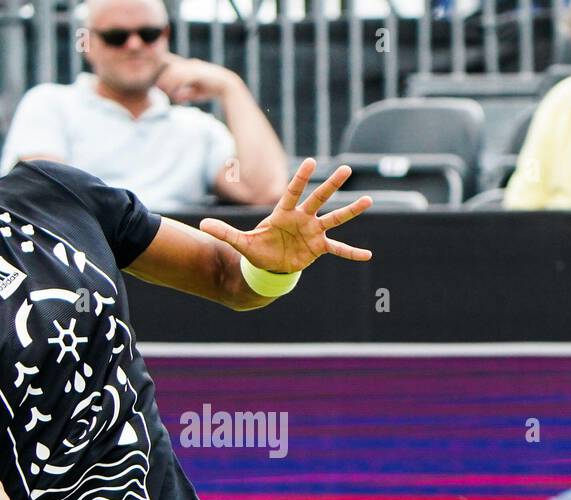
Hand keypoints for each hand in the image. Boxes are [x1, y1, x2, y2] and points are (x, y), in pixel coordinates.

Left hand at [154, 54, 232, 103]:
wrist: (227, 86)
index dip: (162, 65)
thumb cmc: (211, 89)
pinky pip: (184, 77)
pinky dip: (177, 84)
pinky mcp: (198, 73)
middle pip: (171, 67)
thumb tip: (175, 97)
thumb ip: (185, 93)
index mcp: (189, 67)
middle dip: (163, 76)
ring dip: (168, 81)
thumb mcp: (195, 92)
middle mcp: (191, 64)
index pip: (172, 63)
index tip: (155, 75)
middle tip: (158, 87)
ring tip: (165, 91)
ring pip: (176, 71)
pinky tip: (174, 92)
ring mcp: (194, 68)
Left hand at [199, 157, 372, 272]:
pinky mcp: (318, 248)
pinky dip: (351, 252)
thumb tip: (202, 224)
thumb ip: (224, 232)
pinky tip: (368, 255)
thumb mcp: (240, 242)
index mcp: (284, 213)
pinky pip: (338, 249)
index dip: (302, 178)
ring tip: (367, 200)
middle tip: (347, 168)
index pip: (294, 191)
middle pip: (319, 198)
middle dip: (331, 185)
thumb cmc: (257, 249)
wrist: (269, 266)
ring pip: (334, 218)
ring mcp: (313, 232)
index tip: (312, 162)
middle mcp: (302, 218)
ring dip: (350, 210)